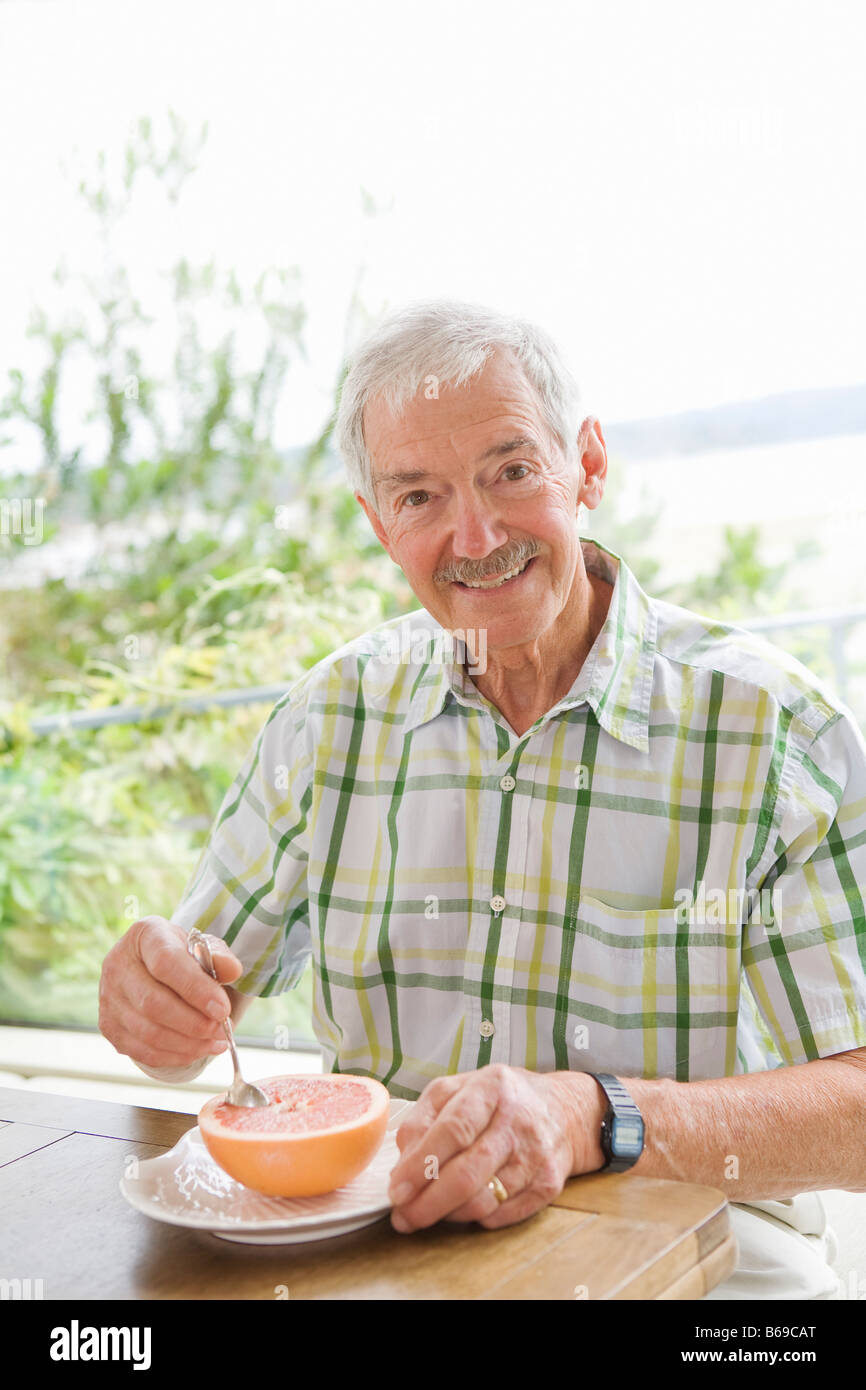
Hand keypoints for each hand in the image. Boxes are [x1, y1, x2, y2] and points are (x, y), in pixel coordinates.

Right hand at [98, 915, 242, 1068]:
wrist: (154, 967)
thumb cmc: (183, 956)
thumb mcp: (203, 946)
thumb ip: (218, 957)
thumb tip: (232, 970)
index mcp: (145, 935)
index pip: (166, 962)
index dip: (196, 989)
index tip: (223, 1009)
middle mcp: (118, 964)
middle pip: (154, 1004)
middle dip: (194, 1023)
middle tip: (222, 1029)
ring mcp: (108, 997)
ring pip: (148, 1032)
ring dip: (188, 1044)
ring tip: (215, 1042)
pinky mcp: (108, 1026)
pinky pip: (142, 1051)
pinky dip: (174, 1056)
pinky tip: (197, 1050)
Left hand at [386, 1064, 604, 1231]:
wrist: (563, 1111)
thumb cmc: (498, 1100)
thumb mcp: (457, 1089)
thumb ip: (424, 1118)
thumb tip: (402, 1164)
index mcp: (491, 1088)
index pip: (453, 1130)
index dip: (421, 1164)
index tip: (397, 1190)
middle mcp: (517, 1120)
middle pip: (468, 1172)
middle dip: (429, 1202)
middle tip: (404, 1217)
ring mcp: (536, 1154)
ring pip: (485, 1200)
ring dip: (449, 1214)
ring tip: (429, 1211)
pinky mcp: (548, 1184)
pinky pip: (504, 1215)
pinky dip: (476, 1219)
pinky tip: (463, 1209)